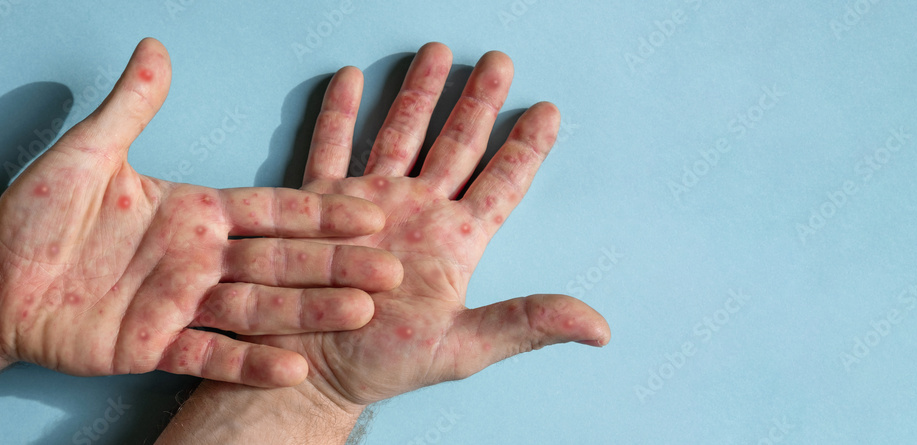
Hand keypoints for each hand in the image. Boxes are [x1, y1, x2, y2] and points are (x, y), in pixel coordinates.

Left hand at [0, 38, 401, 386]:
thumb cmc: (36, 214)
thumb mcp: (88, 152)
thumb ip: (131, 106)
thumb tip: (155, 48)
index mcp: (197, 212)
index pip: (272, 209)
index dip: (321, 211)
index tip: (371, 210)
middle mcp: (201, 259)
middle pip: (282, 260)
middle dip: (337, 263)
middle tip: (392, 268)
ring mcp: (182, 304)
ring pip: (259, 309)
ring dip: (310, 312)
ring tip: (360, 314)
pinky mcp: (157, 344)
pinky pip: (212, 355)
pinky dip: (251, 363)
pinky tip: (294, 366)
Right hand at [254, 42, 610, 406]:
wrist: (316, 371)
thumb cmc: (389, 363)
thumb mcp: (463, 347)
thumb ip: (526, 324)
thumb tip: (599, 328)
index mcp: (454, 241)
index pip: (501, 183)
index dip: (526, 148)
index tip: (550, 111)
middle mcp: (418, 212)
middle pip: (456, 143)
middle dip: (478, 101)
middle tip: (499, 60)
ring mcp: (371, 204)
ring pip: (398, 134)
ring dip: (416, 93)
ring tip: (434, 52)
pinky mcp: (322, 206)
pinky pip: (330, 150)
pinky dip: (338, 114)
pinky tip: (349, 78)